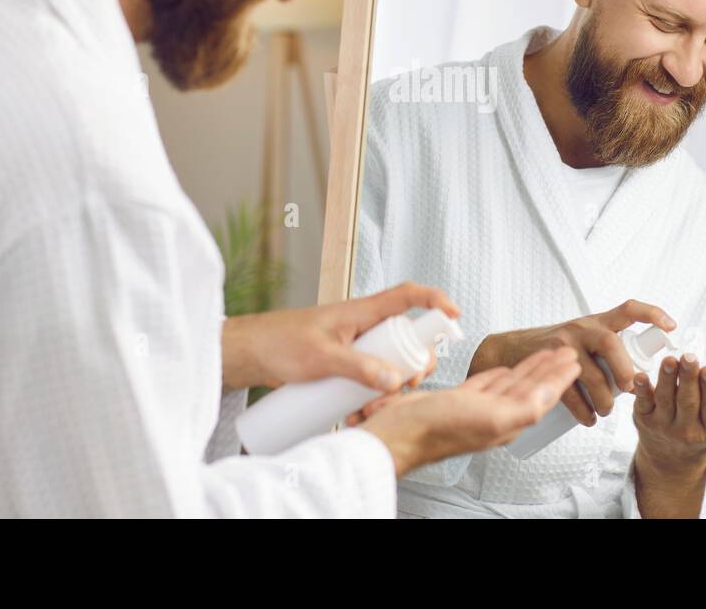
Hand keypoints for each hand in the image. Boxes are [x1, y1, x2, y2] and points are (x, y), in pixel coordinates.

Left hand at [219, 282, 459, 392]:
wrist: (250, 353)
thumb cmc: (280, 343)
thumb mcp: (322, 358)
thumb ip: (358, 368)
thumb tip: (394, 381)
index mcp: (362, 311)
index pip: (408, 296)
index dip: (435, 301)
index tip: (454, 316)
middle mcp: (364, 324)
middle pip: (408, 335)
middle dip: (417, 361)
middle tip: (410, 385)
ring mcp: (356, 343)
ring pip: (392, 358)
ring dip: (393, 382)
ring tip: (373, 406)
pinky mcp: (347, 361)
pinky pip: (373, 373)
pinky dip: (375, 391)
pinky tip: (361, 411)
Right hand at [355, 347, 581, 476]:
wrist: (398, 433)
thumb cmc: (439, 428)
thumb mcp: (489, 417)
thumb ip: (525, 407)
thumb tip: (553, 392)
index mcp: (507, 421)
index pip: (542, 395)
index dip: (559, 377)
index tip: (573, 359)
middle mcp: (495, 415)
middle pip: (531, 387)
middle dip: (549, 369)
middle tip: (566, 350)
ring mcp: (476, 408)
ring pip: (511, 383)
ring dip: (529, 368)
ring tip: (544, 354)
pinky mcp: (458, 400)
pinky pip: (487, 383)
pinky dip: (500, 373)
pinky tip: (506, 368)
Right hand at [468, 299, 675, 426]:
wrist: (512, 350)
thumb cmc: (559, 349)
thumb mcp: (584, 338)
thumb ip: (607, 350)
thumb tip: (642, 377)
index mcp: (597, 321)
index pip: (628, 309)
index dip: (652, 313)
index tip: (672, 327)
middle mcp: (582, 328)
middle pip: (609, 342)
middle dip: (624, 369)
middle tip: (629, 390)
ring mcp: (564, 343)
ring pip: (591, 372)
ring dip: (603, 399)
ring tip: (606, 413)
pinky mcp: (548, 361)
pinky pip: (570, 390)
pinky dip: (583, 410)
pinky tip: (589, 419)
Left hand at [632, 353, 705, 470]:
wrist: (673, 455)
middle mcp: (687, 431)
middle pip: (688, 401)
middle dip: (688, 378)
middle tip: (689, 358)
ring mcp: (663, 425)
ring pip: (666, 399)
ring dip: (667, 379)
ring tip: (670, 360)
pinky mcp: (644, 419)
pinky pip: (642, 403)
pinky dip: (640, 390)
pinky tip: (641, 376)